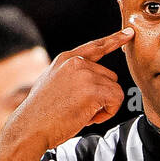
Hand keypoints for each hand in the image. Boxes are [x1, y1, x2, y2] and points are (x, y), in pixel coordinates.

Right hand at [6, 28, 131, 155]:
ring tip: (82, 114)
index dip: (114, 40)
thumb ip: (71, 76)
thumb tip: (89, 84)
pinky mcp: (93, 89)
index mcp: (65, 59)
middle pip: (110, 77)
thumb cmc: (41, 114)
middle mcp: (76, 62)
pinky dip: (108, 113)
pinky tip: (89, 118)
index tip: (129, 32)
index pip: (95, 46)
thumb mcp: (52, 84)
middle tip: (82, 110)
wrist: (30, 127)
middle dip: (101, 96)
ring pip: (115, 89)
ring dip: (104, 106)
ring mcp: (85, 74)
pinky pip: (117, 100)